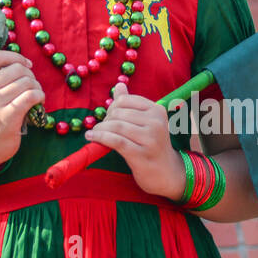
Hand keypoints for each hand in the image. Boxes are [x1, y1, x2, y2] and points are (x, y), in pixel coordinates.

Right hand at [0, 50, 44, 171]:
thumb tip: (25, 63)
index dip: (16, 57)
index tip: (27, 65)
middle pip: (17, 69)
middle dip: (30, 76)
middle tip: (31, 87)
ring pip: (27, 82)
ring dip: (36, 87)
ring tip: (35, 97)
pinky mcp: (8, 115)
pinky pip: (32, 95)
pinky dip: (40, 96)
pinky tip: (39, 102)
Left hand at [83, 85, 186, 201]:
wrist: (167, 173)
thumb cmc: (152, 144)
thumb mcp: (146, 122)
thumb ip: (132, 104)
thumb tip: (119, 85)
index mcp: (157, 110)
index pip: (126, 100)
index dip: (112, 107)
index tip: (108, 116)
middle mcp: (156, 123)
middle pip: (119, 113)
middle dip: (106, 119)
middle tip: (101, 127)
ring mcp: (150, 139)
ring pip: (116, 126)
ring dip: (101, 128)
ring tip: (94, 132)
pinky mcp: (141, 154)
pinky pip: (115, 141)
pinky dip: (100, 137)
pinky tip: (91, 137)